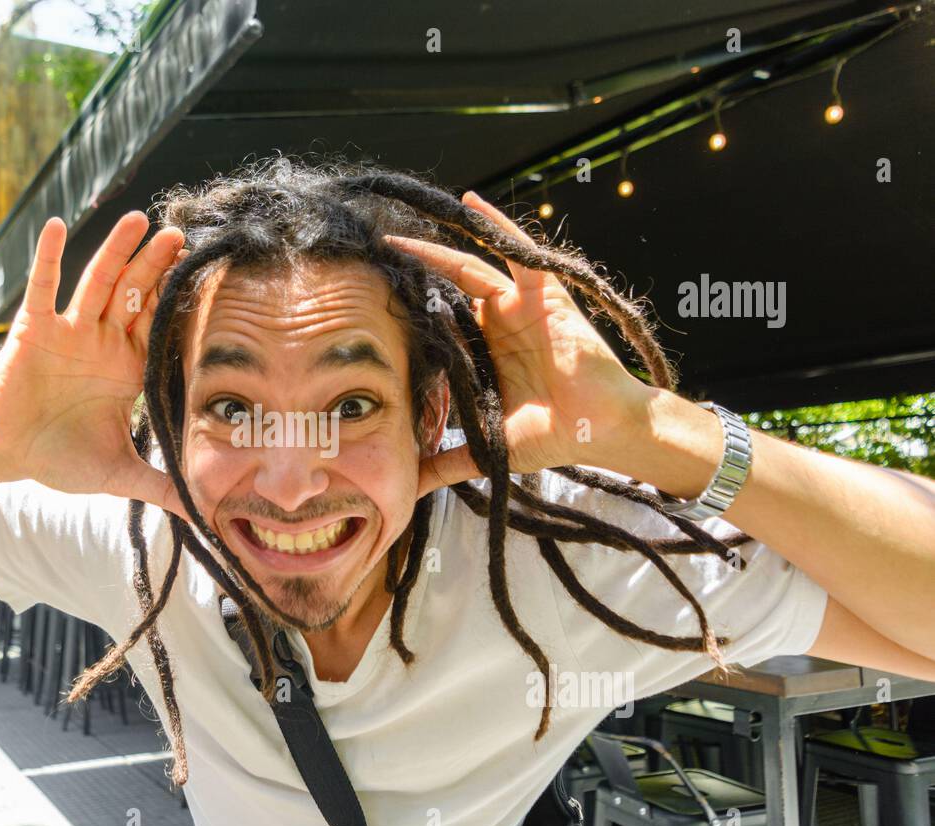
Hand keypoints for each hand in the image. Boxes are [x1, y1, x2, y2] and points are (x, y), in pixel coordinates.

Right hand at [0, 213, 189, 518]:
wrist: (6, 455)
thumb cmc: (60, 459)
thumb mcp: (118, 473)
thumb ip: (160, 486)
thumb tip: (206, 516)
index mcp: (127, 369)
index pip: (159, 327)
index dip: (179, 302)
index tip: (208, 275)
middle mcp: (102, 342)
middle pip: (135, 294)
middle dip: (156, 265)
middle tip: (182, 234)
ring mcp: (68, 331)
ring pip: (96, 282)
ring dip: (115, 250)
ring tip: (137, 219)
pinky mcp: (33, 329)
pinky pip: (42, 288)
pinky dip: (47, 257)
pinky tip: (56, 226)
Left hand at [386, 191, 653, 496]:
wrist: (599, 428)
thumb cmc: (552, 436)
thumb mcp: (487, 449)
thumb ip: (447, 461)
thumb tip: (409, 486)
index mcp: (481, 356)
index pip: (434, 329)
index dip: (405, 317)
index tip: (365, 309)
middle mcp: (495, 326)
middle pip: (444, 293)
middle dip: (411, 278)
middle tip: (370, 262)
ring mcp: (518, 307)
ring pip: (470, 267)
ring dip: (436, 249)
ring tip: (398, 234)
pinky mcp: (543, 293)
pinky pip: (517, 250)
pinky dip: (496, 224)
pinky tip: (470, 200)